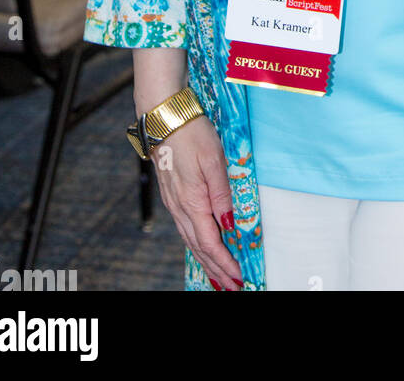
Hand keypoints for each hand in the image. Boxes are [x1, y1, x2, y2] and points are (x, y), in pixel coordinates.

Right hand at [150, 114, 242, 290]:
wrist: (164, 117)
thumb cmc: (191, 133)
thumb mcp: (213, 160)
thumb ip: (222, 193)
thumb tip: (229, 224)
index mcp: (192, 201)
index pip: (211, 242)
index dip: (225, 262)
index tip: (238, 276)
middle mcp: (180, 207)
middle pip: (199, 247)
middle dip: (216, 269)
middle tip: (231, 286)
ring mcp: (174, 202)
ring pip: (190, 240)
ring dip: (205, 259)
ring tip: (217, 275)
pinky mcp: (172, 194)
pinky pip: (185, 228)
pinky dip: (195, 243)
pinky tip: (200, 245)